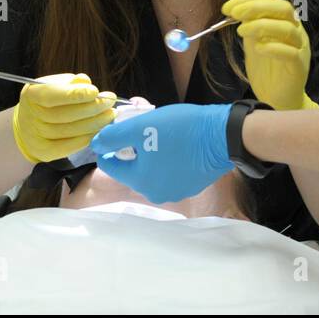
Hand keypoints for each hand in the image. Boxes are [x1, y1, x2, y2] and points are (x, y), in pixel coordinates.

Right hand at [11, 73, 116, 163]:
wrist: (28, 125)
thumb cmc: (48, 100)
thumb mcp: (55, 85)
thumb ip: (70, 83)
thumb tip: (86, 82)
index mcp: (32, 95)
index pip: (52, 95)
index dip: (75, 94)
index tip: (95, 91)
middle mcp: (32, 117)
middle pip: (65, 115)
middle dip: (92, 108)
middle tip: (110, 102)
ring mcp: (37, 137)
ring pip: (71, 131)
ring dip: (95, 123)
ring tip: (110, 114)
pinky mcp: (46, 152)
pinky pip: (71, 146)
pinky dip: (88, 137)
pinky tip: (100, 129)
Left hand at [89, 103, 232, 203]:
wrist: (222, 136)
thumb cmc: (180, 130)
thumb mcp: (141, 126)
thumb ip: (113, 136)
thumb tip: (95, 144)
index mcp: (140, 181)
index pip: (111, 166)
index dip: (108, 146)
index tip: (115, 129)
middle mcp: (156, 193)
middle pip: (132, 168)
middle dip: (131, 146)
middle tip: (138, 124)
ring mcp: (176, 191)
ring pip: (151, 169)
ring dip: (149, 152)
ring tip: (157, 131)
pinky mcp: (191, 185)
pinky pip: (168, 171)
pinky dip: (165, 158)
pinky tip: (173, 141)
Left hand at [221, 0, 314, 110]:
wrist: (275, 99)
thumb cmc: (266, 68)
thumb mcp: (252, 37)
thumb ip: (250, 15)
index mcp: (285, 21)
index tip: (227, 7)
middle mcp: (296, 31)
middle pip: (283, 9)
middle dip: (256, 7)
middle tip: (234, 13)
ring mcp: (300, 49)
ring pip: (288, 28)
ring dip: (262, 25)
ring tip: (241, 31)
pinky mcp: (299, 67)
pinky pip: (291, 53)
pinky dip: (273, 47)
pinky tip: (258, 48)